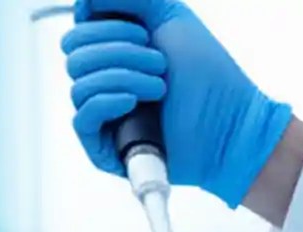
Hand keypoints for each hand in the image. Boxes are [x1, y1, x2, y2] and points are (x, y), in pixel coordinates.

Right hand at [63, 0, 292, 207]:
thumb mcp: (168, 16)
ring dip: (125, 78)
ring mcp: (103, 114)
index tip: (143, 31)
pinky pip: (82, 118)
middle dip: (119, 51)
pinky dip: (107, 102)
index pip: (79, 33)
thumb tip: (84, 1)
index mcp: (114, 52)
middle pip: (74, 55)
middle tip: (159, 61)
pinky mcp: (102, 146)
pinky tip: (134, 103)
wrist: (229, 123)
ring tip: (160, 86)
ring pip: (80, 84)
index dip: (104, 25)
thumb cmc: (207, 75)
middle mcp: (104, 81)